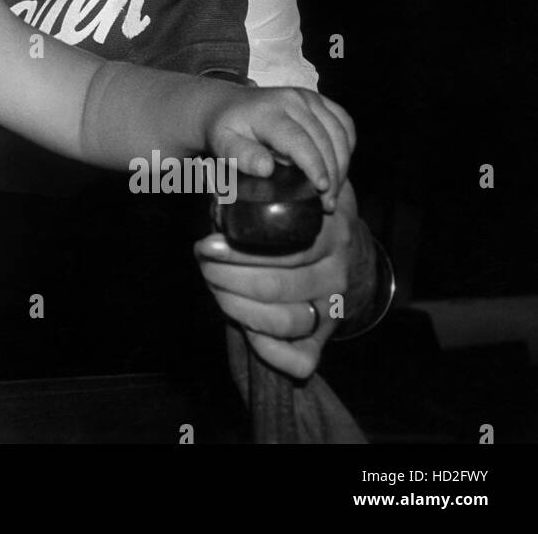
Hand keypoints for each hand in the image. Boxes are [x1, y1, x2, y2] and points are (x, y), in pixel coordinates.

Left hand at [194, 179, 357, 378]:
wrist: (337, 243)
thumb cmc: (292, 213)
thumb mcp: (281, 190)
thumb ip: (248, 185)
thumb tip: (211, 183)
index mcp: (328, 231)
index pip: (279, 248)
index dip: (235, 251)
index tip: (206, 245)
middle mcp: (337, 272)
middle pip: (274, 286)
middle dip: (224, 278)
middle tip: (204, 263)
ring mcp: (336, 306)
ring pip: (283, 321)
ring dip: (236, 308)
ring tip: (214, 286)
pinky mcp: (327, 334)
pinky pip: (301, 358)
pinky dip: (268, 351)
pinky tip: (242, 328)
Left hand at [205, 86, 354, 210]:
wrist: (226, 105)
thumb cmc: (225, 130)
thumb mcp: (222, 145)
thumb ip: (241, 156)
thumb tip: (266, 169)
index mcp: (269, 111)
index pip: (300, 141)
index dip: (315, 166)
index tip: (322, 190)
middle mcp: (292, 99)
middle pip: (324, 139)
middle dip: (332, 174)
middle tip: (328, 203)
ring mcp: (308, 96)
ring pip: (339, 132)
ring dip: (342, 164)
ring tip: (333, 192)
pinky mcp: (318, 99)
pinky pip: (344, 123)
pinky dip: (347, 146)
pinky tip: (340, 166)